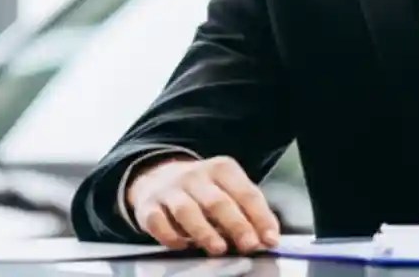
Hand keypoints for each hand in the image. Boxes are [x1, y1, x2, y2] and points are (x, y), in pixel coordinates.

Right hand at [127, 155, 280, 255]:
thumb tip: (266, 237)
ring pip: (187, 210)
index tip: (270, 239)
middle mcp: (195, 176)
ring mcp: (170, 190)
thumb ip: (248, 211)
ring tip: (218, 248)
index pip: (245, 192)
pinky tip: (183, 246)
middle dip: (236, 224)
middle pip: (217, 201)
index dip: (260, 217)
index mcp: (221, 169)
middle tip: (248, 245)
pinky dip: (170, 236)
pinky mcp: (148, 206)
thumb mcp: (228, 190)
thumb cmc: (202, 191)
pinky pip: (158, 221)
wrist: (156, 177)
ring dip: (204, 231)